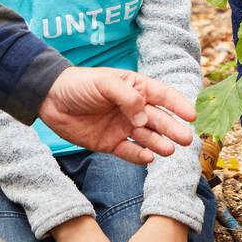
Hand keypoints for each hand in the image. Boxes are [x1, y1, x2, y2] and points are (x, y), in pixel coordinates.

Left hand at [40, 67, 196, 165]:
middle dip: (173, 129)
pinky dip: (139, 155)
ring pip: (147, 137)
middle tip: (186, 139)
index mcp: (136, 88)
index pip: (163, 96)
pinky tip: (148, 158)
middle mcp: (133, 109)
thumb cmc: (79, 84)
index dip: (178, 105)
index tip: (192, 116)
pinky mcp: (110, 143)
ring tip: (169, 150)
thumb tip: (144, 116)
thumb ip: (126, 97)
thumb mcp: (104, 83)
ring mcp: (123, 127)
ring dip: (159, 143)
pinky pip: (129, 151)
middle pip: (158, 119)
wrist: (50, 100)